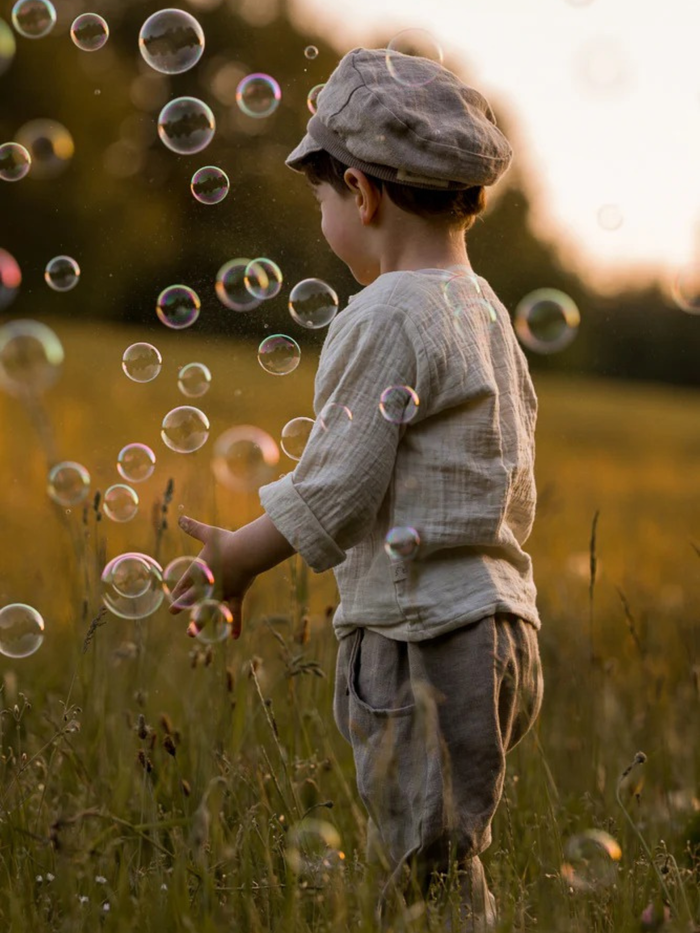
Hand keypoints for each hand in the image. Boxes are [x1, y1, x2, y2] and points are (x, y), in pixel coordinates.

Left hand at [169, 515, 256, 637]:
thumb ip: (194, 528)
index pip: (184, 582)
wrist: (245, 552)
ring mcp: (221, 593)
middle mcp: (208, 585)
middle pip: (191, 598)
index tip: (171, 597)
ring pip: (208, 611)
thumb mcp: (208, 533)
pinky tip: (233, 637)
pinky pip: (235, 613)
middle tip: (172, 612)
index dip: (177, 590)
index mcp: (200, 571)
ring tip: (191, 634)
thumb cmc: (227, 541)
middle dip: (181, 606)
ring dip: (199, 623)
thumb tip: (180, 517)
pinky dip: (235, 624)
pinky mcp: (235, 596)